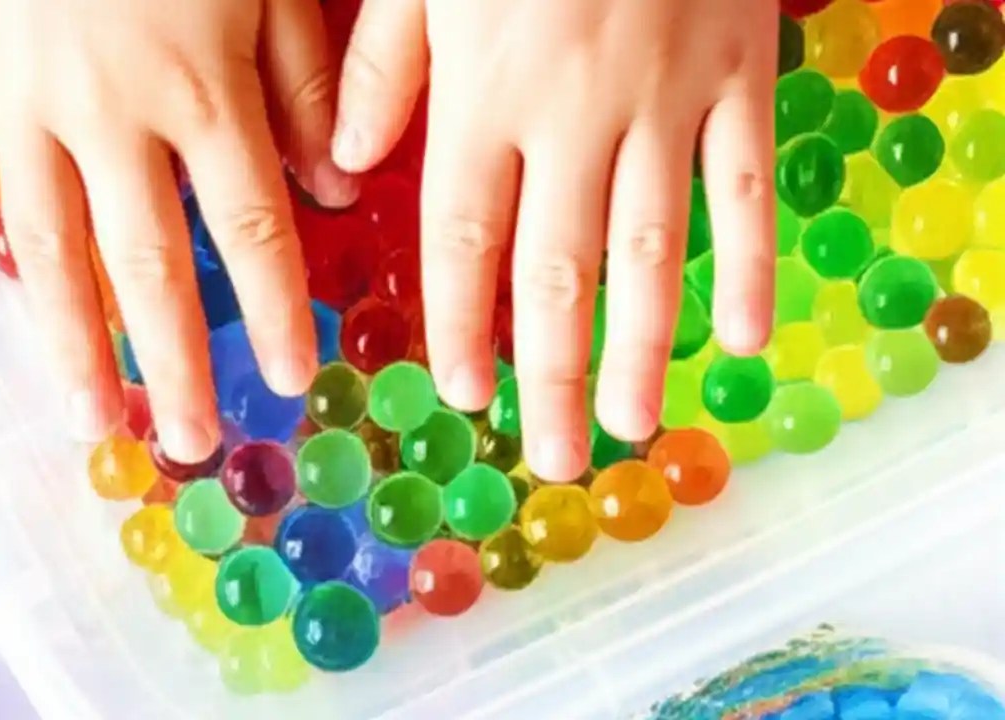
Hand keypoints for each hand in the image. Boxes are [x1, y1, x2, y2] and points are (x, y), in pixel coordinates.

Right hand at [0, 0, 358, 459]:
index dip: (278, 312)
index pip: (252, 230)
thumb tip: (338, 188)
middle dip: (178, 360)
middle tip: (193, 441)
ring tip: (90, 418)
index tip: (296, 381)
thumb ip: (307, 81)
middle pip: (151, 262)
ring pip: (47, 240)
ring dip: (72, 340)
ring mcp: (19, 93)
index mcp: (202, 85)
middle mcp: (112, 109)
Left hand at [334, 0, 777, 480]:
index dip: (460, 326)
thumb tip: (340, 160)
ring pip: (649, 248)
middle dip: (551, 371)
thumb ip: (379, 63)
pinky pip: (745, 186)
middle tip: (551, 454)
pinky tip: (745, 338)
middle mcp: (569, 111)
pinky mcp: (737, 75)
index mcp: (483, 90)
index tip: (463, 396)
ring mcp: (662, 98)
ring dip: (641, 347)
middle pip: (555, 270)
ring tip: (631, 427)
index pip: (463, 237)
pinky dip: (749, 263)